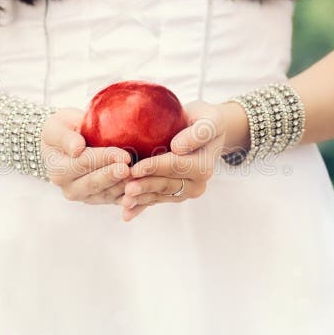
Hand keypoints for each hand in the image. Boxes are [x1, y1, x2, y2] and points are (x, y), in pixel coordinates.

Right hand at [41, 107, 131, 203]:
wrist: (69, 144)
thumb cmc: (63, 131)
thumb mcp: (57, 127)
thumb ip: (65, 137)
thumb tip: (76, 149)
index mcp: (58, 170)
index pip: (83, 164)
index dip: (103, 159)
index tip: (122, 155)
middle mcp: (70, 188)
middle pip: (95, 183)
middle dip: (114, 176)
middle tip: (130, 168)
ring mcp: (86, 196)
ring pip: (107, 194)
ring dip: (123, 186)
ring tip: (139, 177)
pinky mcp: (100, 199)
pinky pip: (116, 199)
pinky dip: (128, 196)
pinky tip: (141, 188)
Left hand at [116, 100, 227, 220]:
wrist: (206, 132)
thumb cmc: (205, 120)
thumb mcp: (209, 120)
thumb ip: (198, 133)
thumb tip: (178, 148)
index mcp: (203, 166)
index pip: (176, 166)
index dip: (155, 167)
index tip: (136, 168)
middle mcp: (197, 183)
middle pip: (166, 184)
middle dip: (145, 186)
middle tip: (126, 189)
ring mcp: (185, 191)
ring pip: (160, 195)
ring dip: (141, 199)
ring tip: (123, 202)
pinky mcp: (175, 194)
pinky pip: (156, 200)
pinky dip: (141, 206)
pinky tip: (126, 214)